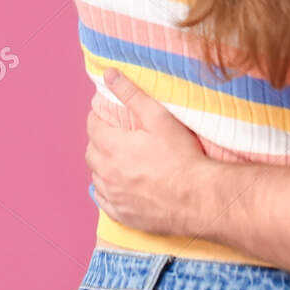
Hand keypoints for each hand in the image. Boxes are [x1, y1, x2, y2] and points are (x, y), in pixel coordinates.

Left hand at [84, 70, 221, 235]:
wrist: (199, 198)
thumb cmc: (182, 157)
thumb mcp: (159, 117)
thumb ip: (131, 94)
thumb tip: (109, 74)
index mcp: (113, 147)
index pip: (93, 127)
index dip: (98, 118)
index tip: (106, 115)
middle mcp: (107, 173)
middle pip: (91, 153)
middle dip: (99, 141)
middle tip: (114, 136)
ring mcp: (114, 197)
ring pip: (95, 178)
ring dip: (102, 167)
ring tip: (117, 160)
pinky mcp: (123, 215)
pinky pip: (104, 202)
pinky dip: (107, 192)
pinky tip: (118, 187)